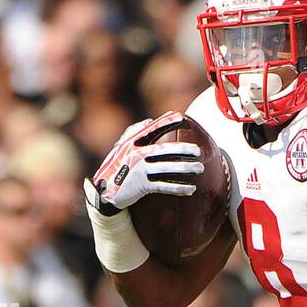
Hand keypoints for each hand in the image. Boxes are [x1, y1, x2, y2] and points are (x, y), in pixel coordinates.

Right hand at [89, 111, 203, 210]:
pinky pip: (164, 186)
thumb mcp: (123, 147)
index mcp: (133, 143)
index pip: (152, 130)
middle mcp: (136, 154)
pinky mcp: (141, 186)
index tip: (181, 117)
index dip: (166, 123)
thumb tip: (150, 120)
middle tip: (198, 151)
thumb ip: (135, 131)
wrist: (105, 190)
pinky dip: (178, 188)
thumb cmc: (118, 165)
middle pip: (164, 150)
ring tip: (200, 168)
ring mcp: (139, 170)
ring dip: (186, 168)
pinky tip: (191, 189)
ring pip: (167, 168)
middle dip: (183, 149)